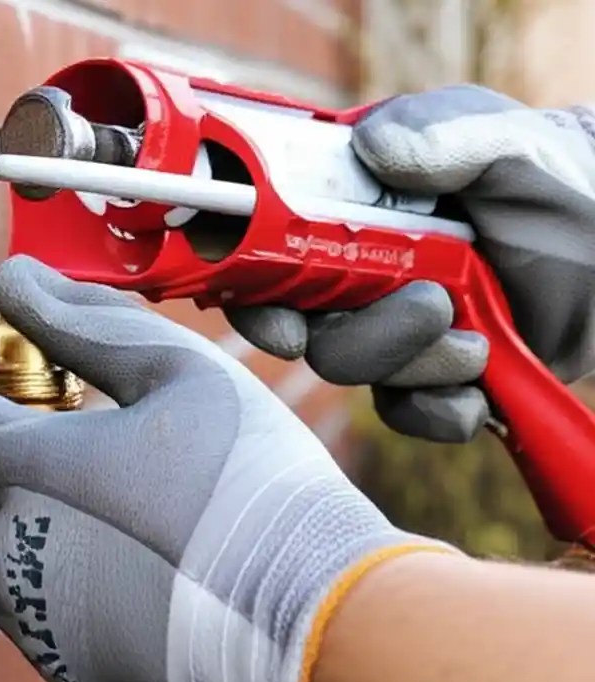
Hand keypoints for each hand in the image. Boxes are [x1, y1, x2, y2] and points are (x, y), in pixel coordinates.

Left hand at [0, 256, 451, 681]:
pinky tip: (108, 545)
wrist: (308, 624)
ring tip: (82, 485)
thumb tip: (17, 282)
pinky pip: (14, 596)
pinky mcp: (59, 654)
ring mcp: (27, 609)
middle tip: (36, 425)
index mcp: (24, 466)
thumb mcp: (177, 376)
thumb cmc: (250, 490)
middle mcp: (5, 544)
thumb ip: (83, 325)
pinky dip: (31, 558)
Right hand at [225, 84, 594, 442]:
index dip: (258, 295)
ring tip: (478, 341)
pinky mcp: (430, 372)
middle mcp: (354, 270)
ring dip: (414, 366)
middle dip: (362, 337)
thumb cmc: (556, 176)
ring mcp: (390, 323)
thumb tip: (375, 145)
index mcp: (345, 208)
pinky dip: (438, 411)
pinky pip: (406, 413)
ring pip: (356, 370)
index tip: (288, 322)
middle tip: (431, 308)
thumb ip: (444, 134)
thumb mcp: (505, 144)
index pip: (267, 254)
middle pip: (306, 328)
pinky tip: (479, 384)